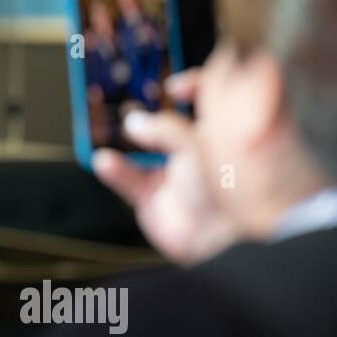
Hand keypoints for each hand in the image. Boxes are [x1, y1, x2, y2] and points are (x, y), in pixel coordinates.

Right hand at [91, 70, 239, 265]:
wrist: (225, 249)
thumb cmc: (231, 197)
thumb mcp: (199, 149)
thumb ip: (165, 130)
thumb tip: (135, 124)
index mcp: (226, 135)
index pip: (212, 100)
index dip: (194, 86)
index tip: (174, 87)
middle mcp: (202, 155)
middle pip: (173, 122)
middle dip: (151, 110)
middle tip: (133, 101)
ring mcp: (178, 178)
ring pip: (147, 150)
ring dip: (130, 138)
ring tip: (119, 128)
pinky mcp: (156, 201)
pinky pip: (131, 181)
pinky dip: (116, 171)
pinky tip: (105, 162)